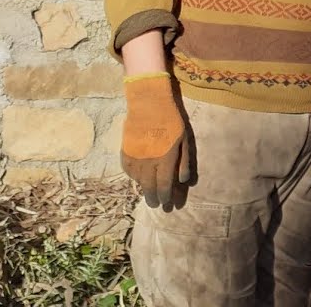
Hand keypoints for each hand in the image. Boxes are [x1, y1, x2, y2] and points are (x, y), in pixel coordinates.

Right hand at [120, 73, 191, 208]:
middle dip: (153, 199)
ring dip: (143, 190)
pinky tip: (138, 179)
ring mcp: (135, 157)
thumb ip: (184, 162)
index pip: (164, 185)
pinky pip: (128, 170)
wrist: (148, 104)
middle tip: (156, 206)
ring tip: (148, 195)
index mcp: (165, 159)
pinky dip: (134, 177)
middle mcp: (148, 162)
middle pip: (149, 187)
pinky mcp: (126, 151)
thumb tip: (184, 181)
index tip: (168, 205)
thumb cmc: (171, 120)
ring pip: (138, 180)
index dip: (166, 197)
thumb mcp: (184, 140)